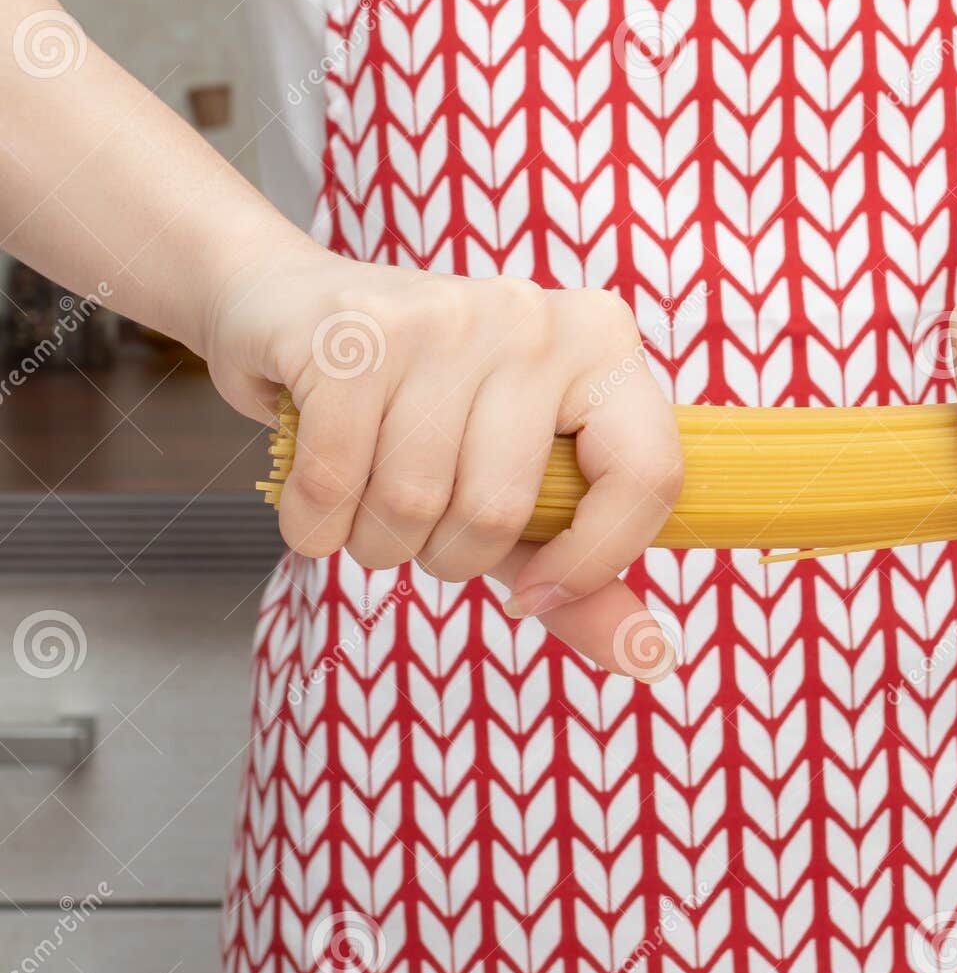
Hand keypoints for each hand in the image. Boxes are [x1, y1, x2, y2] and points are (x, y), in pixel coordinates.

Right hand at [202, 243, 683, 677]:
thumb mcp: (520, 497)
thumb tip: (651, 660)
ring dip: (374, 544)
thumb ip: (587, 579)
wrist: (288, 312)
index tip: (532, 597)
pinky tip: (315, 494)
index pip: (650, 476)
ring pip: (414, 501)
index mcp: (604, 348)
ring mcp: (446, 315)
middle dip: (445, 557)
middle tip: (420, 521)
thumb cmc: (424, 418)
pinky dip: (315, 523)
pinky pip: (337, 481)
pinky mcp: (353, 330)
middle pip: (502, 509)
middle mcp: (536, 319)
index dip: (594, 563)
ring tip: (365, 497)